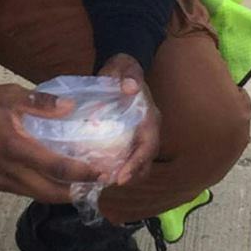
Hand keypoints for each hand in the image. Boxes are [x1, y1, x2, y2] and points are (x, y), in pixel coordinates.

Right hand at [0, 81, 96, 203]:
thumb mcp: (9, 94)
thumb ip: (41, 102)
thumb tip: (71, 107)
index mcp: (14, 147)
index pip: (56, 168)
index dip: (82, 174)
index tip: (102, 173)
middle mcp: (8, 170)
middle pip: (49, 193)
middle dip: (76, 193)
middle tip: (97, 184)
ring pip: (36, 195)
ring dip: (59, 193)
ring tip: (80, 184)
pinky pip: (22, 191)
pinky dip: (41, 188)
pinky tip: (51, 178)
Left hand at [96, 54, 160, 187]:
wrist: (123, 70)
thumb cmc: (123, 69)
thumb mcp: (124, 66)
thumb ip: (126, 74)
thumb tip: (131, 88)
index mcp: (150, 117)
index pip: (148, 145)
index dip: (136, 163)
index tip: (121, 177)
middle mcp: (149, 130)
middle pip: (146, 161)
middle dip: (132, 176)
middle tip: (110, 185)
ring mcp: (141, 136)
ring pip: (140, 164)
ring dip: (126, 176)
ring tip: (104, 183)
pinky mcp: (131, 139)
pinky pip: (129, 159)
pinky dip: (119, 169)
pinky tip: (100, 174)